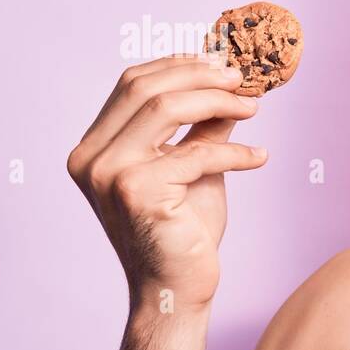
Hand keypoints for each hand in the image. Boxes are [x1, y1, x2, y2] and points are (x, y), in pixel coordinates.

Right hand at [67, 53, 267, 310]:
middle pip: (146, 87)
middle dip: (201, 76)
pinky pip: (196, 153)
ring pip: (167, 107)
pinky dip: (235, 152)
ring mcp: (108, 173)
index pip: (131, 83)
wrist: (178, 287)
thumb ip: (201, 126)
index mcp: (93, 146)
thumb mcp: (193, 165)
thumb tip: (230, 82)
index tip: (221, 62)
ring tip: (254, 109)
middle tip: (243, 80)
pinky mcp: (137, 191)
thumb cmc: (183, 230)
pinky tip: (260, 156)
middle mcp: (90, 157)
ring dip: (219, 102)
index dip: (178, 65)